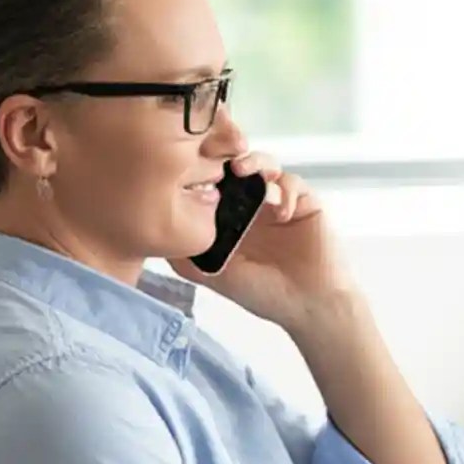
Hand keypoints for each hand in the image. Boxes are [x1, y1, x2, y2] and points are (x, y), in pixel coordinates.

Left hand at [168, 152, 356, 330]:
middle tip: (221, 163)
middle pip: (239, 166)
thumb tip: (155, 235)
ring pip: (266, 166)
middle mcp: (254, 205)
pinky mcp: (305, 202)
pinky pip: (293, 182)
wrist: (308, 305)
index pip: (214, 183)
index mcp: (231, 218)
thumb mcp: (215, 275)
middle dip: (228, 158)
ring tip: (246, 173)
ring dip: (257, 164)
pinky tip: (281, 211)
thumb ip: (187, 257)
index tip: (191, 170)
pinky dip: (284, 190)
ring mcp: (280, 201)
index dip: (204, 172)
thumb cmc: (264, 293)